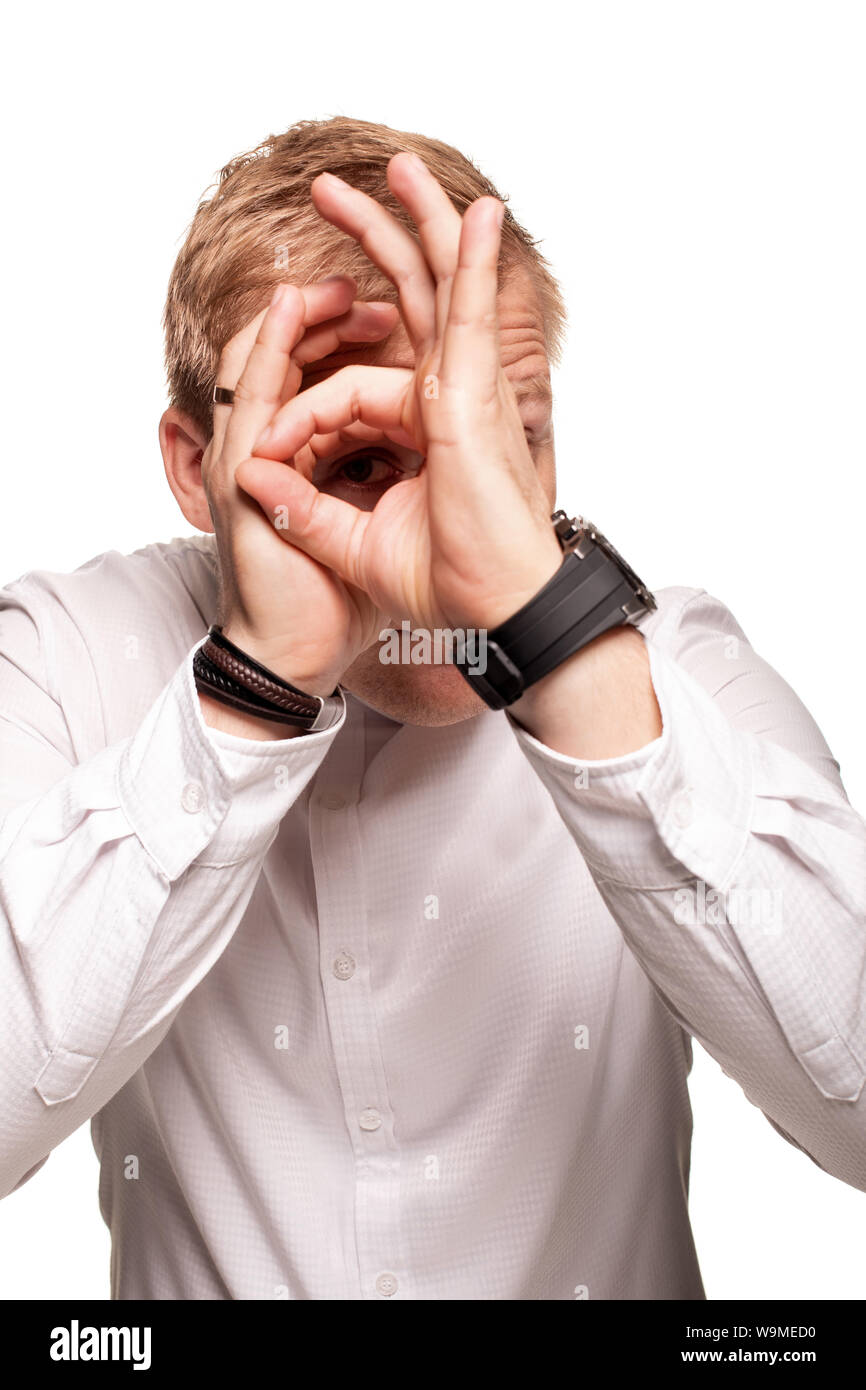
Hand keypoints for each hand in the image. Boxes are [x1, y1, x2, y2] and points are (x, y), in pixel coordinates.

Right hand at [202, 275, 398, 699]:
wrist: (294, 655)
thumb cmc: (330, 605)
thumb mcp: (372, 534)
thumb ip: (375, 491)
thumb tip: (415, 463)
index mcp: (302, 463)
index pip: (321, 385)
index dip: (350, 349)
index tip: (390, 325)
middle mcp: (269, 452)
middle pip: (288, 355)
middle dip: (323, 313)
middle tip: (359, 282)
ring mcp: (245, 457)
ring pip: (260, 357)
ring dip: (295, 312)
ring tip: (327, 270)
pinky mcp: (237, 472)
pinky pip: (249, 390)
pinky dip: (272, 344)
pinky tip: (294, 303)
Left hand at [234, 154, 562, 636]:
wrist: (495, 610)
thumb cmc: (445, 583)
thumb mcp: (352, 541)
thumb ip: (305, 505)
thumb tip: (253, 472)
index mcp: (417, 430)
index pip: (346, 389)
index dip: (298, 414)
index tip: (266, 459)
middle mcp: (443, 399)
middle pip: (405, 302)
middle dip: (371, 241)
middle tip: (328, 192)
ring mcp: (463, 390)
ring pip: (439, 287)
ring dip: (421, 221)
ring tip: (400, 162)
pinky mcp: (475, 394)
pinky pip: (470, 313)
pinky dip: (477, 261)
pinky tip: (480, 212)